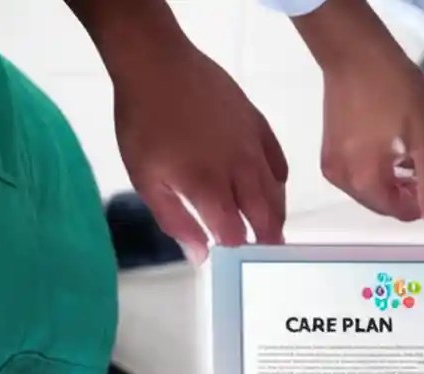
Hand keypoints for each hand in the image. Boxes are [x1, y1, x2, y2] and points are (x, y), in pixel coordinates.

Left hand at [111, 31, 287, 262]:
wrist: (157, 64)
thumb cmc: (143, 124)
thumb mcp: (146, 178)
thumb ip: (175, 220)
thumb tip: (201, 256)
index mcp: (210, 188)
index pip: (234, 231)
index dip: (236, 248)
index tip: (235, 258)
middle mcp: (240, 170)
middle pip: (264, 215)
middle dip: (267, 237)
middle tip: (268, 250)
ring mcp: (252, 146)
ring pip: (275, 189)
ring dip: (276, 212)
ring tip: (273, 226)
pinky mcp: (257, 123)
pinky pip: (278, 158)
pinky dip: (279, 177)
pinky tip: (275, 183)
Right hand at [295, 0, 423, 224]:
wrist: (357, 52)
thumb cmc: (392, 87)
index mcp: (365, 180)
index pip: (402, 212)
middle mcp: (342, 179)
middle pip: (384, 204)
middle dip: (413, 199)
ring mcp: (332, 164)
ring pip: (371, 190)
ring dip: (396, 186)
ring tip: (417, 165)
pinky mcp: (329, 150)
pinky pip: (357, 175)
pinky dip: (378, 173)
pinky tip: (395, 155)